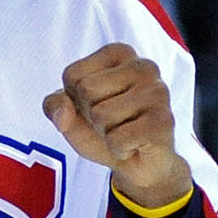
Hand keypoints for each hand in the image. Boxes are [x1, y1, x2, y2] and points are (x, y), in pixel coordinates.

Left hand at [43, 43, 192, 209]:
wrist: (137, 164)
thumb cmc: (104, 129)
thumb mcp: (68, 114)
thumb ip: (53, 105)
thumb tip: (63, 112)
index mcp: (119, 54)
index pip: (72, 75)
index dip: (75, 100)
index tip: (97, 105)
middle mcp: (143, 66)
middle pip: (86, 90)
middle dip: (90, 115)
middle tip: (112, 122)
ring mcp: (158, 92)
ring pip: (101, 114)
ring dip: (105, 133)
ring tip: (124, 131)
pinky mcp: (164, 121)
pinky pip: (118, 139)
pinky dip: (118, 149)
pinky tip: (134, 145)